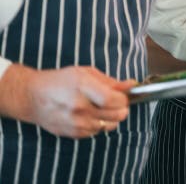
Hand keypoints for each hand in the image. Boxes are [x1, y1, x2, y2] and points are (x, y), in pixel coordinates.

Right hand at [3, 64, 134, 137]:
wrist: (32, 97)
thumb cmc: (60, 81)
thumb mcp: (85, 73)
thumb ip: (110, 81)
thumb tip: (131, 85)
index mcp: (82, 87)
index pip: (112, 100)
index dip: (123, 99)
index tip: (123, 96)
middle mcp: (78, 107)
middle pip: (115, 115)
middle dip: (122, 108)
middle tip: (116, 102)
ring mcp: (75, 123)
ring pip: (109, 125)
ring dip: (111, 117)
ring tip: (102, 108)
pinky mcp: (72, 134)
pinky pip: (97, 132)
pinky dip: (99, 124)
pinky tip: (90, 115)